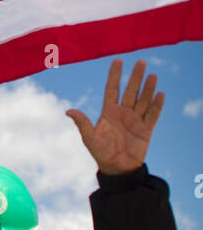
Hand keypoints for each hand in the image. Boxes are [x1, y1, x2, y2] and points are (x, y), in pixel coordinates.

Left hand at [65, 59, 163, 175]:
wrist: (117, 169)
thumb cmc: (101, 153)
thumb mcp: (89, 137)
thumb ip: (82, 123)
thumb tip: (68, 110)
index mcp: (109, 112)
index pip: (112, 89)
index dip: (114, 75)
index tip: (118, 60)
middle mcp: (123, 113)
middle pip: (131, 91)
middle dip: (135, 77)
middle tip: (141, 61)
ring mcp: (136, 120)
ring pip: (143, 100)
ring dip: (148, 89)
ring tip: (153, 75)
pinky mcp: (146, 129)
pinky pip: (153, 115)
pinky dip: (157, 106)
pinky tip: (160, 94)